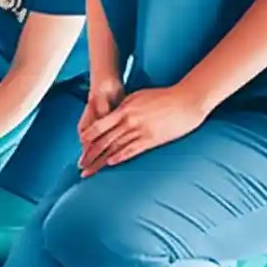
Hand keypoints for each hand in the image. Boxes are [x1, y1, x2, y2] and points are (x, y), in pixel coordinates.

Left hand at [78, 85, 206, 176]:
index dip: (89, 136)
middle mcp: (129, 122)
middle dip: (91, 154)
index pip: (100, 125)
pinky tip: (111, 163)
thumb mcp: (136, 97)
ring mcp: (141, 132)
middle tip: (80, 165)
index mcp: (124, 110)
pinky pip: (133, 150)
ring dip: (102, 160)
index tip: (81, 144)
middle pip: (105, 140)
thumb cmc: (161, 96)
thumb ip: (122, 108)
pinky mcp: (152, 140)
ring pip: (116, 148)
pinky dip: (120, 157)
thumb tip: (109, 116)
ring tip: (91, 170)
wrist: (186, 101)